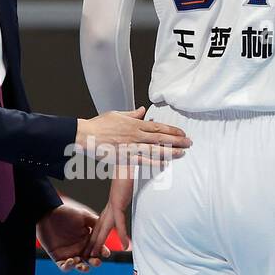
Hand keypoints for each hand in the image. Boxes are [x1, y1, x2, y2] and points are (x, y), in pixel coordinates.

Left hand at [38, 204, 109, 271]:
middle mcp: (80, 248)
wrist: (47, 214)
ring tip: (81, 264)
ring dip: (82, 268)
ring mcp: (69, 254)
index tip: (106, 253)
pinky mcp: (58, 258)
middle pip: (91, 260)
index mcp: (88, 239)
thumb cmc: (65, 213)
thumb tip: (108, 227)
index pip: (99, 248)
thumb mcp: (83, 216)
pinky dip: (68, 267)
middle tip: (97, 262)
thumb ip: (96, 222)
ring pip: (79, 266)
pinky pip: (64, 267)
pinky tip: (70, 261)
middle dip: (95, 262)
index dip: (103, 252)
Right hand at [76, 106, 190, 166]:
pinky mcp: (125, 157)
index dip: (172, 130)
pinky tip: (165, 164)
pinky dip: (155, 162)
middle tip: (189, 143)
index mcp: (134, 124)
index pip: (158, 127)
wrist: (85, 135)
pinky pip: (144, 161)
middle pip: (161, 138)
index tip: (182, 133)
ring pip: (156, 149)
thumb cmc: (99, 125)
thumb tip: (143, 110)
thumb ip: (132, 114)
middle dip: (177, 140)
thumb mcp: (117, 114)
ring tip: (183, 153)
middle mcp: (136, 135)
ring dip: (171, 151)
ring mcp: (131, 146)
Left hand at [86, 174, 134, 258]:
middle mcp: (111, 205)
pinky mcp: (119, 201)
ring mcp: (114, 204)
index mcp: (112, 203)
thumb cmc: (131, 169)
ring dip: (100, 243)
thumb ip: (130, 193)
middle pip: (99, 228)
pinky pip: (120, 222)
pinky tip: (124, 246)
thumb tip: (133, 197)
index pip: (102, 222)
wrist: (129, 157)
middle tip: (86, 257)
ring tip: (96, 256)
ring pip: (105, 228)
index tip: (94, 247)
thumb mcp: (130, 185)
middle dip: (92, 243)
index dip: (97, 236)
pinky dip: (122, 234)